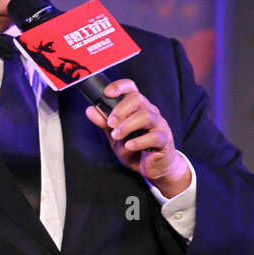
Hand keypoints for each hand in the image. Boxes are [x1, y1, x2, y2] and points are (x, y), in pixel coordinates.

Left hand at [84, 79, 189, 196]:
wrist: (154, 168)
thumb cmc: (135, 149)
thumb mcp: (115, 136)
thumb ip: (104, 123)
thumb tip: (89, 110)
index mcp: (138, 107)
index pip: (131, 88)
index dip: (119, 86)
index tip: (106, 93)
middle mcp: (150, 112)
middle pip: (137, 99)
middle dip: (120, 110)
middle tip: (110, 123)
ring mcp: (159, 125)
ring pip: (145, 116)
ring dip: (127, 125)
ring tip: (116, 136)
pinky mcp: (164, 140)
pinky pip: (154, 136)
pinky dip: (139, 141)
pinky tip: (129, 146)